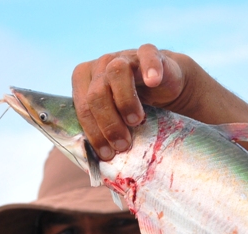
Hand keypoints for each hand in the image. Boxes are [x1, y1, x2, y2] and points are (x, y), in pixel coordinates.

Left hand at [72, 44, 194, 160]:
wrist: (165, 90)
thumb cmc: (133, 111)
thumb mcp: (116, 123)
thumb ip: (102, 135)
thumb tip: (96, 166)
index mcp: (85, 81)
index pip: (82, 106)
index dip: (93, 132)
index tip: (107, 153)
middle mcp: (101, 66)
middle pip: (96, 93)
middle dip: (108, 123)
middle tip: (123, 144)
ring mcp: (125, 57)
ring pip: (116, 71)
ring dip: (125, 100)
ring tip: (137, 121)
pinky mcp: (149, 53)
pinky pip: (147, 54)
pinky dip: (150, 68)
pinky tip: (153, 82)